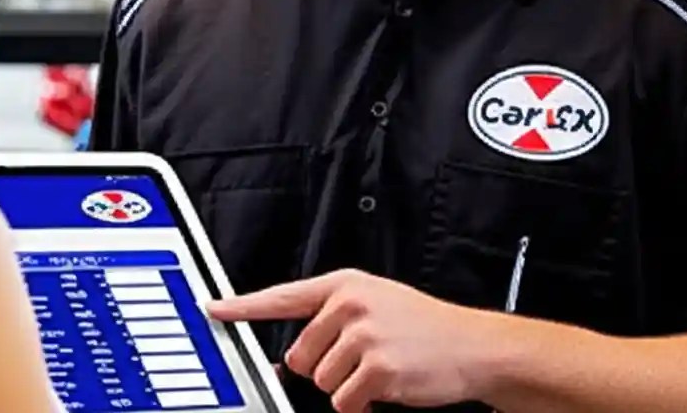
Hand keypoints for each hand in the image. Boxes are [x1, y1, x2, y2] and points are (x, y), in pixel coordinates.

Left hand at [207, 270, 495, 412]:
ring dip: (347, 388)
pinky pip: (343, 401)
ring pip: (320, 382)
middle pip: (299, 355)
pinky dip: (361, 404)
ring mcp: (364, 334)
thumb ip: (333, 320)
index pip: (284, 296)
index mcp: (346, 285)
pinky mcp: (376, 367)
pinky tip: (387, 386)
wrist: (473, 347)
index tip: (214, 310)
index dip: (243, 306)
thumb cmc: (425, 329)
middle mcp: (350, 304)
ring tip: (380, 369)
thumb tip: (290, 359)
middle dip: (324, 369)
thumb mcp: (377, 305)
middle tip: (361, 360)